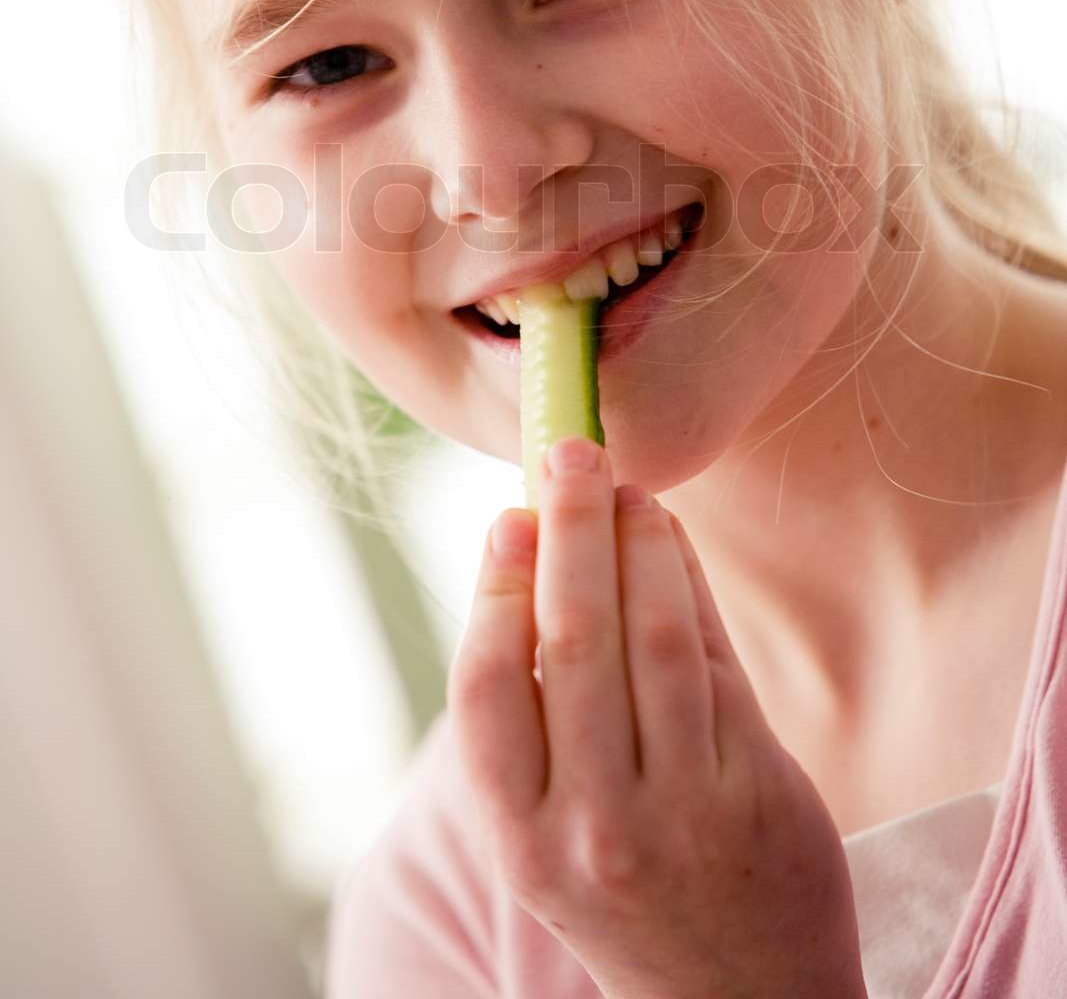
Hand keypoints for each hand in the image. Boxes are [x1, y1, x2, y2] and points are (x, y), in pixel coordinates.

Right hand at [447, 437, 866, 998]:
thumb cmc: (626, 893)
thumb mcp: (551, 836)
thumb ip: (538, 718)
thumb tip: (533, 560)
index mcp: (522, 837)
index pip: (486, 687)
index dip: (493, 587)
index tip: (506, 515)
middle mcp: (595, 826)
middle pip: (572, 642)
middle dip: (568, 530)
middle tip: (567, 450)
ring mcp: (683, 811)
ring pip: (653, 638)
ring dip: (638, 542)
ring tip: (625, 487)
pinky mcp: (757, 791)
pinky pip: (716, 661)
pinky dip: (688, 586)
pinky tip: (669, 542)